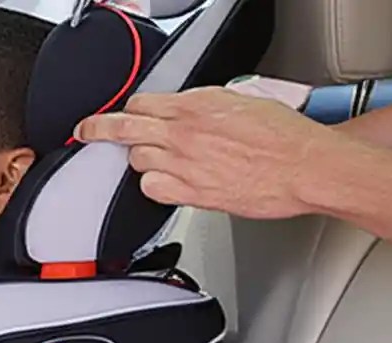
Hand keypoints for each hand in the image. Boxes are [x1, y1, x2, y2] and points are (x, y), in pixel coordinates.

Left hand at [74, 87, 343, 218]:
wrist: (307, 168)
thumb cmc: (287, 137)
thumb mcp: (244, 101)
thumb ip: (207, 106)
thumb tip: (189, 110)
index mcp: (198, 104)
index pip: (142, 102)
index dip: (130, 110)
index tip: (121, 114)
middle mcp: (185, 132)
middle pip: (123, 128)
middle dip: (98, 129)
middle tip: (85, 131)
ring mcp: (185, 163)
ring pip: (136, 160)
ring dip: (140, 159)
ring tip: (156, 161)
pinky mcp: (192, 192)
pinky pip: (151, 188)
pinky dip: (152, 186)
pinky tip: (164, 182)